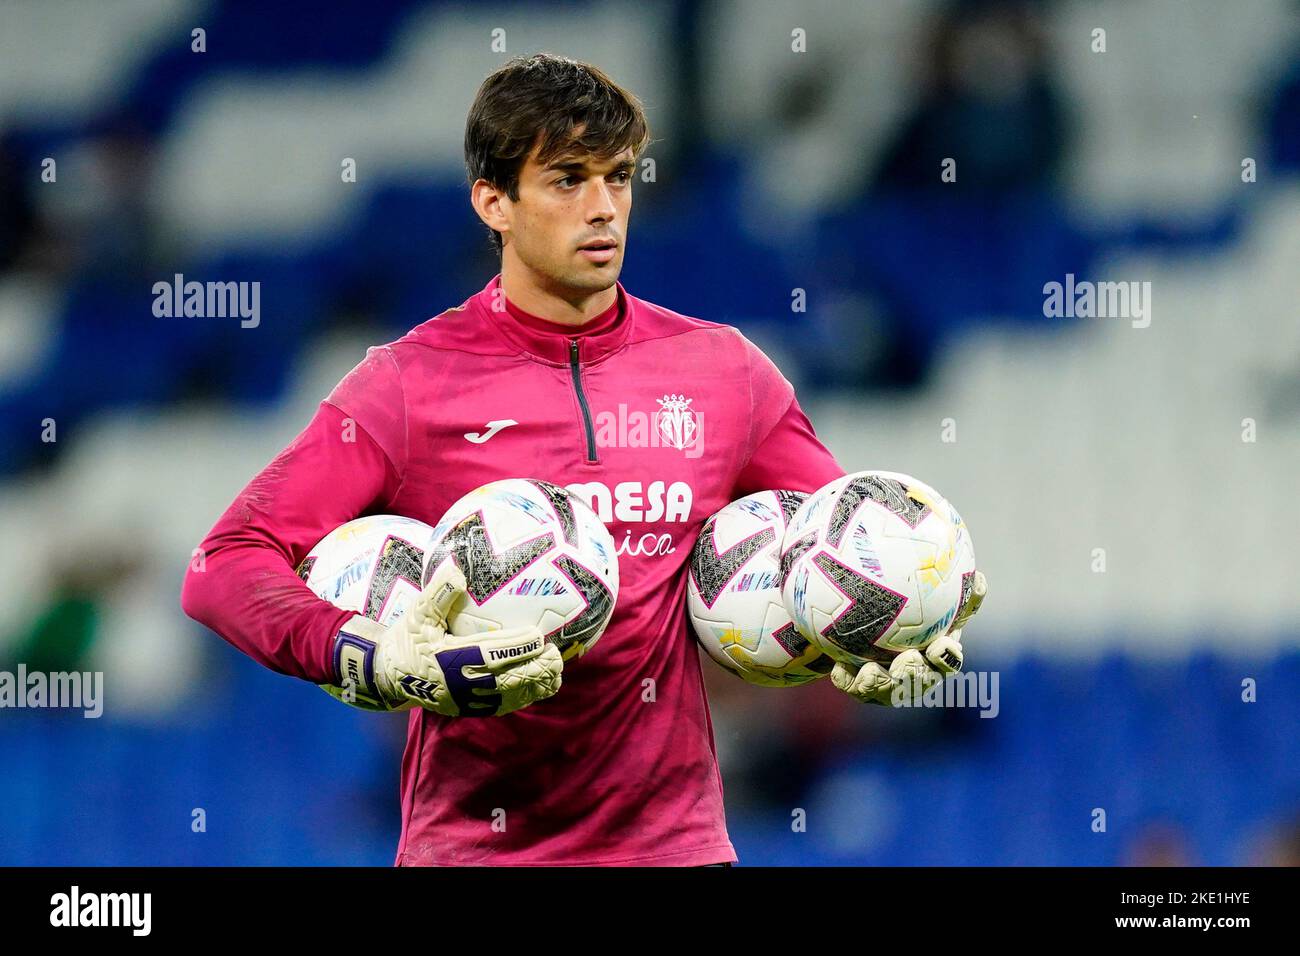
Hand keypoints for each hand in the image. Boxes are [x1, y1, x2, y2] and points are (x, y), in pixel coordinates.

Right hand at [330, 560, 562, 715]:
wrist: (386, 676)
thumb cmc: (405, 639)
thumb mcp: (416, 613)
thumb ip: (436, 593)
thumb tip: (456, 570)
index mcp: (447, 658)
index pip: (489, 653)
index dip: (516, 647)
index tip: (538, 636)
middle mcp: (458, 684)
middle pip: (505, 679)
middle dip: (533, 669)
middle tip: (556, 656)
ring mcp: (464, 701)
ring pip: (507, 696)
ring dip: (533, 686)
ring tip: (556, 674)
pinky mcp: (467, 709)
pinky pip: (500, 706)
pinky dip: (522, 698)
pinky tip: (539, 688)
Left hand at [832, 570, 985, 705]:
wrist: (863, 618)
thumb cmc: (908, 606)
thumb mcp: (933, 596)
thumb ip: (957, 590)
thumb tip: (980, 579)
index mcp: (935, 656)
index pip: (947, 662)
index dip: (946, 659)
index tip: (940, 645)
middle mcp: (912, 675)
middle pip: (917, 683)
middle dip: (915, 676)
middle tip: (908, 658)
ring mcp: (884, 684)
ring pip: (883, 691)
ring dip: (879, 683)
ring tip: (871, 670)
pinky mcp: (856, 685)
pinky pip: (850, 685)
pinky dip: (846, 679)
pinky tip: (839, 668)